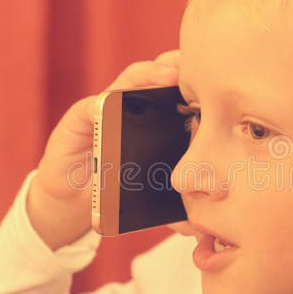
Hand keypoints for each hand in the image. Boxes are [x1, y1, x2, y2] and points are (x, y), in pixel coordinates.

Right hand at [27, 50, 180, 249]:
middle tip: (197, 67)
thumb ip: (170, 209)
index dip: (196, 84)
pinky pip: (90, 108)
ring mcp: (103, 110)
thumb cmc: (113, 191)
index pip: (175, 93)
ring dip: (148, 75)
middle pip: (155, 76)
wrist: (70, 202)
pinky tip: (110, 106)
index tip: (221, 82)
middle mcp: (129, 108)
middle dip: (176, 66)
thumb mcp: (146, 199)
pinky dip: (101, 106)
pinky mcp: (77, 121)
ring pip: (126, 83)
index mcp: (151, 122)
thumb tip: (196, 227)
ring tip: (169, 75)